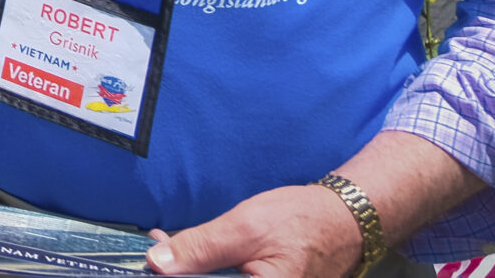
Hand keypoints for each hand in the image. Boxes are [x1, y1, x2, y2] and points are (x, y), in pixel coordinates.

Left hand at [145, 184, 362, 277]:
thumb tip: (158, 262)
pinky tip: (190, 255)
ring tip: (169, 248)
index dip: (178, 276)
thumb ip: (201, 248)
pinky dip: (210, 271)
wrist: (342, 221)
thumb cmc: (301, 221)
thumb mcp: (245, 228)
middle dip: (182, 272)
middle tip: (158, 249)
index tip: (152, 262)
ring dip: (193, 270)